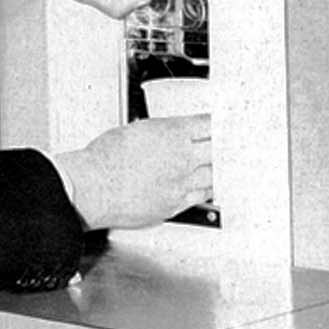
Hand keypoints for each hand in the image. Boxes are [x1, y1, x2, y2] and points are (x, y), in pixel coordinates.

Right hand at [54, 115, 212, 228]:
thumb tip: (172, 133)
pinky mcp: (175, 205)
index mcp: (172, 134)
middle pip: (219, 150)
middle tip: (234, 143)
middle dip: (227, 146)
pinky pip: (202, 196)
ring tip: (226, 164)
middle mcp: (182, 159)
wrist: (94, 188)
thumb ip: (161, 132)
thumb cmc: (104, 159)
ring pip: (215, 175)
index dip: (222, 124)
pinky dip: (208, 189)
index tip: (226, 124)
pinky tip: (210, 185)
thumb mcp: (135, 130)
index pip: (209, 125)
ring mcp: (181, 184)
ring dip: (221, 168)